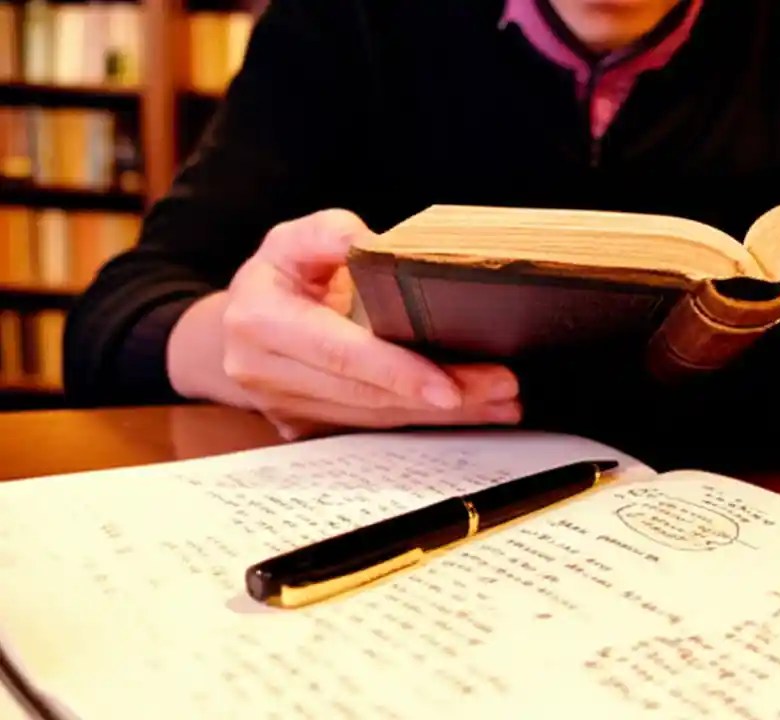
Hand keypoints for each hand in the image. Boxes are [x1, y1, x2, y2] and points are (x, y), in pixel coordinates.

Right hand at [168, 209, 520, 438]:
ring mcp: (283, 408)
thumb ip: (333, 235)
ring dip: (445, 416)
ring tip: (502, 402)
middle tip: (503, 389)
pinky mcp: (303, 428)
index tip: (450, 387)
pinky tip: (472, 412)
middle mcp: (265, 372)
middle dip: (442, 397)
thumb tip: (377, 246)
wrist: (240, 323)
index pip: (341, 353)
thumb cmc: (282, 273)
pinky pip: (372, 428)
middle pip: (368, 394)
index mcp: (262, 320)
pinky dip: (423, 421)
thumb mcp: (296, 238)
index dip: (397, 372)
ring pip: (375, 419)